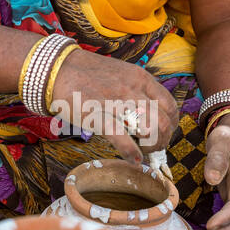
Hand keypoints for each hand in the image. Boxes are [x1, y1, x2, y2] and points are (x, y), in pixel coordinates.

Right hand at [49, 48, 178, 163]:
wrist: (58, 68)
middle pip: (163, 121)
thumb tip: (151, 113)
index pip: (170, 105)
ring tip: (145, 153)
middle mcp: (133, 89)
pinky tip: (134, 160)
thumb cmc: (89, 74)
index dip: (172, 124)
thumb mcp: (122, 74)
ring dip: (151, 147)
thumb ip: (138, 90)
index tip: (165, 133)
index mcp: (141, 78)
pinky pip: (122, 138)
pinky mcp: (98, 115)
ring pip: (149, 130)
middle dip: (163, 140)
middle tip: (155, 147)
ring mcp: (116, 102)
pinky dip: (132, 153)